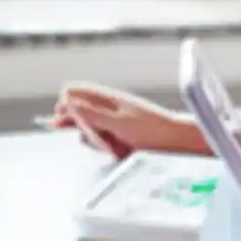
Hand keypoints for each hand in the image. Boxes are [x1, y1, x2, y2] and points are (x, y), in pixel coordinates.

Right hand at [49, 83, 194, 158]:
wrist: (175, 141)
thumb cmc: (151, 129)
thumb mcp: (118, 123)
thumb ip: (92, 115)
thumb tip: (68, 103)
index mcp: (107, 97)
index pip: (73, 91)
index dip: (65, 103)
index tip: (65, 117)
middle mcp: (106, 107)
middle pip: (77, 112)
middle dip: (76, 124)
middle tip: (83, 131)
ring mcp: (111, 122)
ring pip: (87, 130)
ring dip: (94, 139)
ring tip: (113, 145)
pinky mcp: (116, 136)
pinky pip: (99, 141)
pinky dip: (104, 146)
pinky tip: (117, 150)